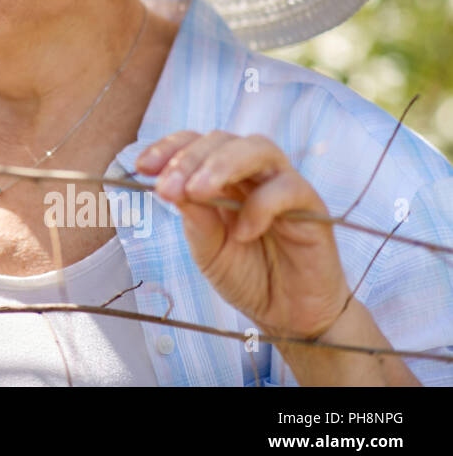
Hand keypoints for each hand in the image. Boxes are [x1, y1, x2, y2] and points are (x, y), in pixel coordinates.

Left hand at [135, 130, 351, 341]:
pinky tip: (243, 232)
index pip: (196, 144)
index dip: (169, 148)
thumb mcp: (208, 249)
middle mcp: (253, 173)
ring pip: (258, 148)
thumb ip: (195, 218)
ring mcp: (283, 185)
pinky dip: (260, 205)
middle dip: (189, 159)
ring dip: (221, 165)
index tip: (142, 168)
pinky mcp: (312, 205)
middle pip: (222, 140)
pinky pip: (287, 188)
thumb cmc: (248, 277)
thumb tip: (170, 187)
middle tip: (167, 188)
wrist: (289, 315)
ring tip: (197, 192)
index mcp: (223, 178)